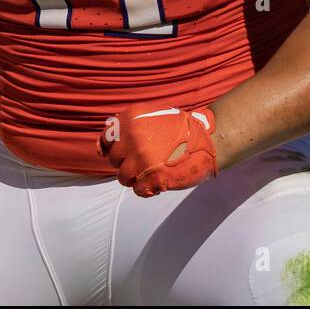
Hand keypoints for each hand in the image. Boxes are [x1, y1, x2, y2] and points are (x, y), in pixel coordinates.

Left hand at [98, 103, 216, 196]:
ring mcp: (142, 159)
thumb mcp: (151, 117)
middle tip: (147, 160)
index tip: (125, 154)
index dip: (113, 150)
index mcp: (131, 119)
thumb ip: (127, 129)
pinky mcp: (153, 178)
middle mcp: (133, 138)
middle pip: (113, 161)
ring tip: (154, 170)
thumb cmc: (179, 130)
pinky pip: (137, 190)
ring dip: (136, 177)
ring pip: (123, 177)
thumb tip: (99, 148)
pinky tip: (161, 179)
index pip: (106, 140)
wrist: (209, 140)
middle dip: (127, 163)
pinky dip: (148, 188)